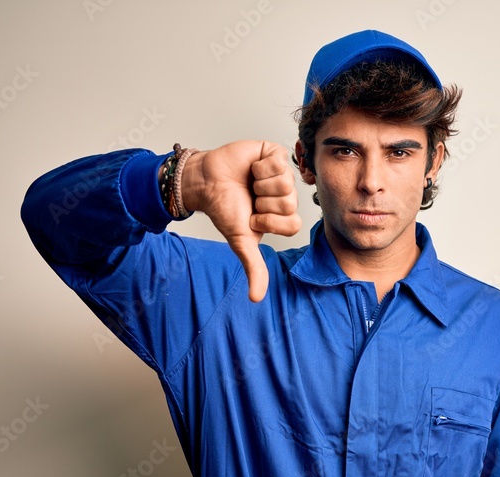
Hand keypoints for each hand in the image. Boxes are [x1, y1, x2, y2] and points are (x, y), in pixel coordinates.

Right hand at [181, 141, 301, 301]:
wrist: (205, 181)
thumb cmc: (224, 209)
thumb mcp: (241, 241)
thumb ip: (254, 268)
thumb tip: (256, 299)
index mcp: (282, 216)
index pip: (293, 223)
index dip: (270, 221)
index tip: (253, 217)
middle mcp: (285, 195)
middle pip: (290, 202)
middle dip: (263, 202)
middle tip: (250, 198)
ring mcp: (282, 174)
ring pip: (286, 182)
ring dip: (260, 184)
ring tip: (250, 183)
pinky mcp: (274, 154)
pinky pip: (279, 162)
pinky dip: (260, 167)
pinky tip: (251, 168)